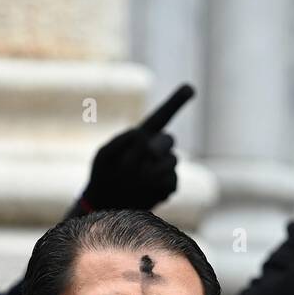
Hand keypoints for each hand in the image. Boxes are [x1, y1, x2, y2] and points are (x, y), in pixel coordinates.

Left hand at [77, 84, 192, 211]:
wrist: (107, 206)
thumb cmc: (103, 178)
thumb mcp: (104, 157)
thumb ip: (122, 142)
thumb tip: (146, 140)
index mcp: (140, 137)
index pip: (161, 117)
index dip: (176, 102)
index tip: (190, 88)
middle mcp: (156, 149)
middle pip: (167, 140)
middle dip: (156, 148)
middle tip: (144, 157)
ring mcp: (165, 167)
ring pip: (171, 161)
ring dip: (152, 171)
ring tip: (134, 181)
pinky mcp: (169, 185)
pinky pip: (171, 181)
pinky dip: (156, 187)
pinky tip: (144, 193)